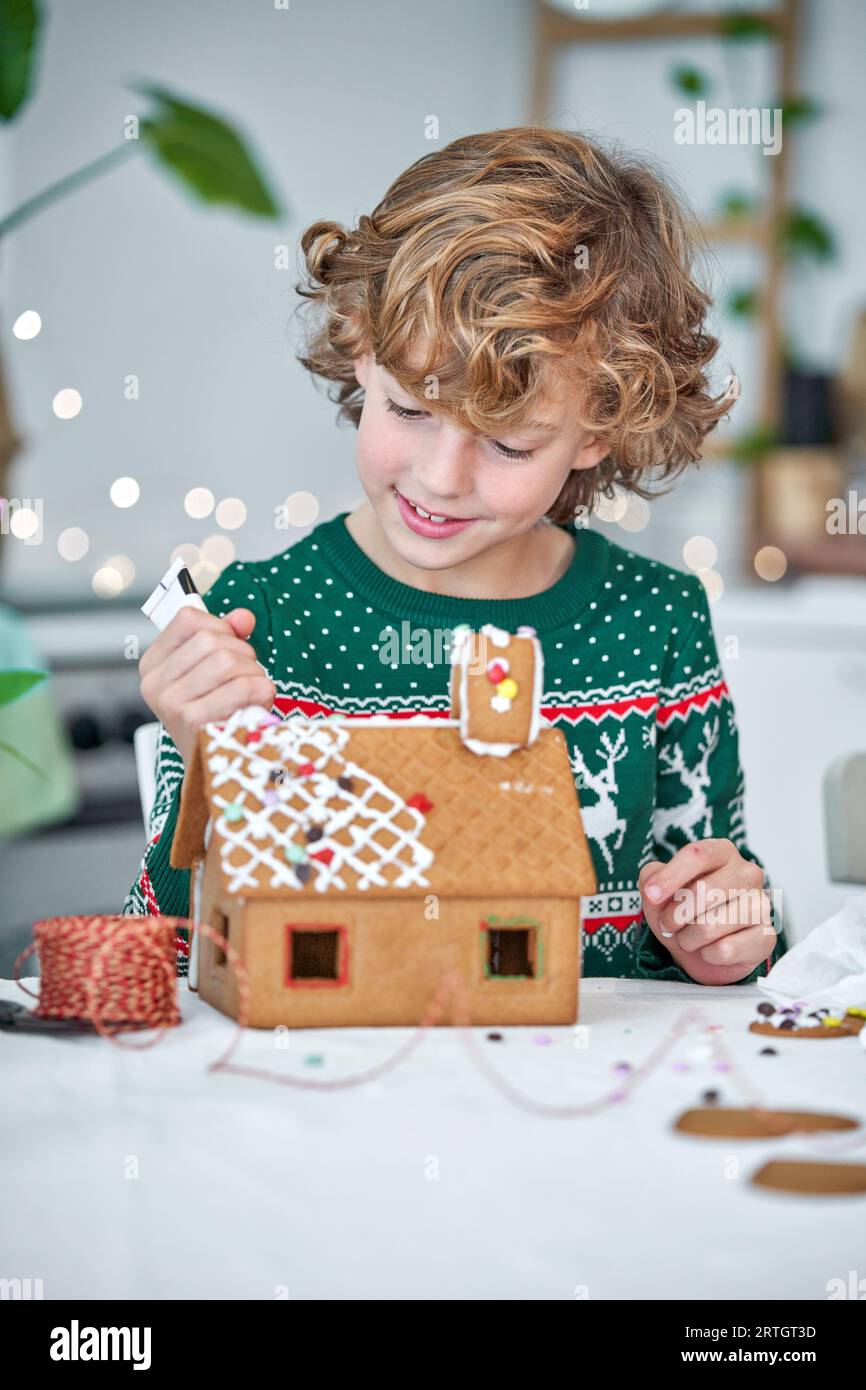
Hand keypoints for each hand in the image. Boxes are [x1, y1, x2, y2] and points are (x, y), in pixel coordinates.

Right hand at [139, 606, 276, 767]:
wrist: (213, 765)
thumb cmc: (215, 713)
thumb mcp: (215, 671)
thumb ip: (227, 636)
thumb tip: (244, 616)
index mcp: (154, 664)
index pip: (188, 618)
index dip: (220, 626)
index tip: (231, 646)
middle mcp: (155, 683)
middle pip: (212, 639)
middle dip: (243, 653)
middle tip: (247, 675)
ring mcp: (170, 703)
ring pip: (228, 660)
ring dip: (254, 673)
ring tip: (252, 691)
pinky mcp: (194, 721)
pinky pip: (242, 687)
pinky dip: (261, 691)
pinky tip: (256, 704)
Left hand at [638, 838, 776, 984]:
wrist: (703, 950)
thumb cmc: (684, 912)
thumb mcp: (659, 891)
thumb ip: (651, 878)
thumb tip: (653, 888)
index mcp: (723, 852)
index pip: (698, 855)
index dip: (671, 876)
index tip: (651, 894)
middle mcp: (747, 873)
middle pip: (704, 891)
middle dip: (675, 915)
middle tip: (669, 924)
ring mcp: (761, 905)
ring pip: (710, 925)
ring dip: (688, 938)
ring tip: (689, 937)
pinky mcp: (766, 937)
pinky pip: (725, 950)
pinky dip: (707, 954)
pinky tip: (710, 950)